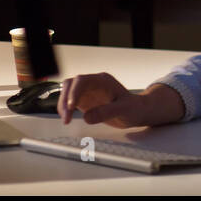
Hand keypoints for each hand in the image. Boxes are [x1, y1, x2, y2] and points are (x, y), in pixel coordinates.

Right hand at [57, 72, 180, 126]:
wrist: (137, 111)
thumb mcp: (125, 109)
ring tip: (66, 120)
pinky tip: (67, 119)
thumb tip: (87, 117)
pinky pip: (69, 101)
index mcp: (103, 81)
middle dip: (65, 100)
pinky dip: (65, 109)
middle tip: (66, 117)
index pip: (82, 80)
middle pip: (71, 84)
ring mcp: (88, 91)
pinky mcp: (84, 101)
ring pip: (67, 92)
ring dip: (63, 105)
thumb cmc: (134, 108)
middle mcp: (93, 83)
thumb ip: (108, 112)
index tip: (71, 106)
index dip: (74, 92)